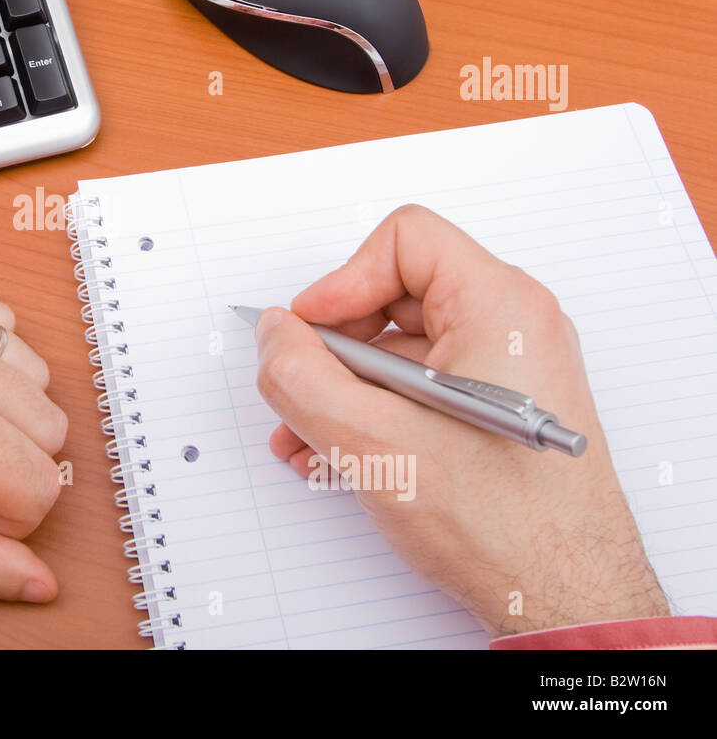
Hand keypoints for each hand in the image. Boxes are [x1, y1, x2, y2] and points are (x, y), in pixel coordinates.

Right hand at [254, 205, 667, 635]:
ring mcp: (508, 370)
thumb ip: (303, 377)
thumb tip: (274, 334)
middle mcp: (512, 327)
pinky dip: (374, 411)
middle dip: (333, 347)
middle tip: (300, 390)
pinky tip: (338, 458)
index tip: (307, 331)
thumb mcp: (373, 442)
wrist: (567, 599)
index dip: (342, 281)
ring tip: (307, 437)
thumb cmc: (504, 526)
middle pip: (395, 295)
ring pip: (401, 349)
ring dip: (343, 389)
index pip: (404, 242)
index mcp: (499, 307)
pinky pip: (420, 386)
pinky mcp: (498, 409)